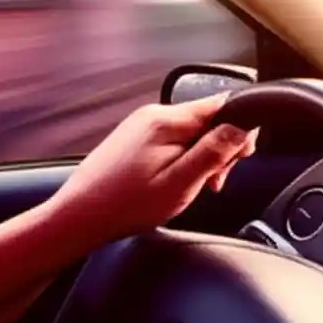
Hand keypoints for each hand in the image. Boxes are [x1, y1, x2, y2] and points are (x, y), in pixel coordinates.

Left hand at [47, 94, 255, 240]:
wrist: (79, 217)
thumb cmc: (125, 205)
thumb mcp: (180, 183)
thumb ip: (213, 152)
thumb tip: (243, 128)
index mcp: (167, 121)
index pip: (223, 104)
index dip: (240, 130)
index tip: (239, 159)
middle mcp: (154, 115)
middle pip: (209, 119)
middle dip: (220, 149)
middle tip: (211, 181)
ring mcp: (143, 125)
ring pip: (193, 131)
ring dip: (203, 157)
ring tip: (191, 186)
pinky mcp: (137, 137)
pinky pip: (175, 140)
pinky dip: (185, 159)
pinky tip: (175, 181)